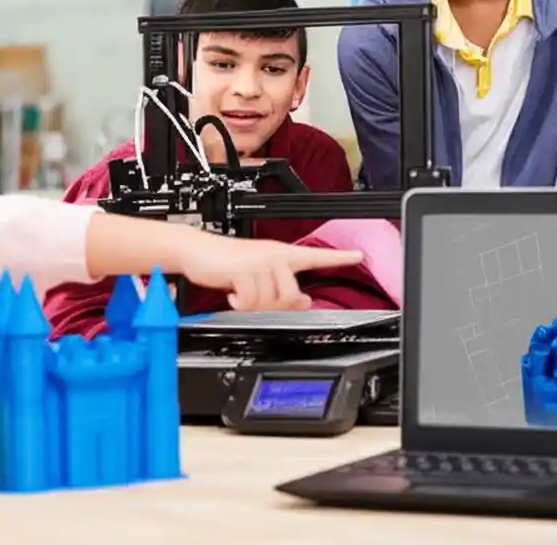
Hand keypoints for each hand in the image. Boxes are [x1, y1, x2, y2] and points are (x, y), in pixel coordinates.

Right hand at [180, 235, 362, 310]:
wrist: (197, 251)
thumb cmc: (227, 263)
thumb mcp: (259, 275)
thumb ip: (283, 288)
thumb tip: (306, 301)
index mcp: (281, 254)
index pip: (316, 256)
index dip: (339, 257)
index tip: (358, 256)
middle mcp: (273, 255)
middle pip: (292, 294)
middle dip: (275, 305)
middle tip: (257, 300)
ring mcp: (258, 261)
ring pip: (270, 300)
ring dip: (254, 305)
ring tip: (242, 295)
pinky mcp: (242, 270)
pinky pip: (251, 300)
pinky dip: (240, 304)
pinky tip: (233, 296)